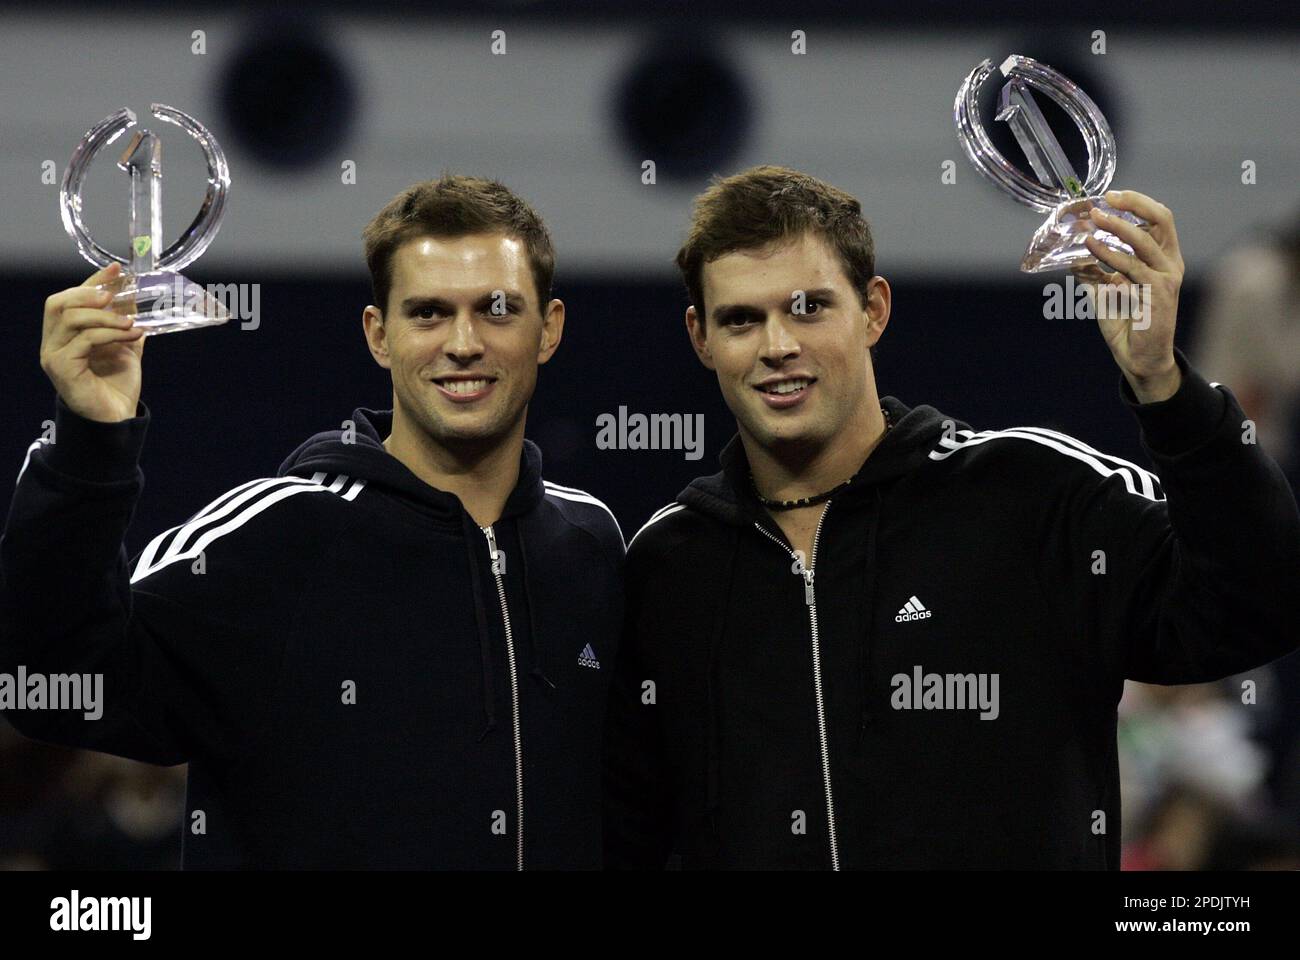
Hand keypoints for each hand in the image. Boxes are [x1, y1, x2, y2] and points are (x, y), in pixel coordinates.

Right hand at [40, 262, 145, 422]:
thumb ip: (125, 323)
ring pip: (71, 319)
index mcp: (64, 334)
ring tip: (131, 322)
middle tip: (116, 295)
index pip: (69, 299)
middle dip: (89, 294)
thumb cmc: (117, 384)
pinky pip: (84, 340)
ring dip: (105, 316)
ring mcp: (53, 355)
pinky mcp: (61, 368)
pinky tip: (133, 335)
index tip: (117, 270)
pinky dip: (111, 333)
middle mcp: (52, 342)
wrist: (118, 417)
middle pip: (59, 303)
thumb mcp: (125, 346)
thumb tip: (135, 296)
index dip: (92, 282)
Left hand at [1071, 190, 1183, 402]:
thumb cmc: (1127, 323)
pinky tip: (1092, 251)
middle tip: (1102, 204)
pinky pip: (1131, 270)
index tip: (1110, 196)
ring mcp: (1166, 279)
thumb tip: (1070, 253)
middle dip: (1131, 207)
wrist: (1139, 358)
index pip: (1159, 219)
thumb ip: (1092, 271)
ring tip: (1090, 226)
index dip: (1137, 203)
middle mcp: (1169, 264)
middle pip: (1160, 221)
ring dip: (1114, 231)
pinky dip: (1110, 259)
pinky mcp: (1157, 295)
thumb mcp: (1104, 291)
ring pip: (1141, 245)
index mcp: (1163, 258)